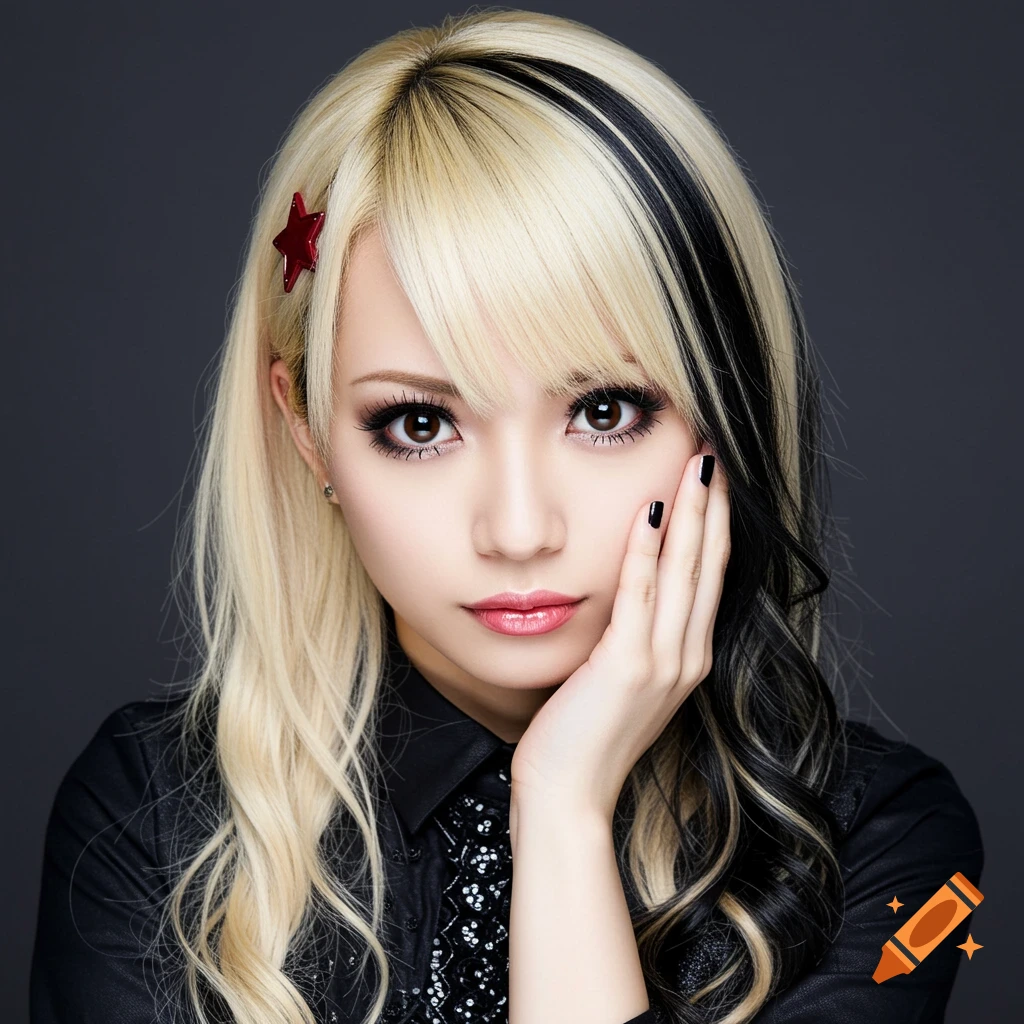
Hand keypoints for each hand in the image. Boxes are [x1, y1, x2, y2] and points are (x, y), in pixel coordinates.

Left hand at [509, 446, 729, 821]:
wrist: (570, 795)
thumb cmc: (586, 737)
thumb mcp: (624, 683)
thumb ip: (636, 640)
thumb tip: (631, 595)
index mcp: (689, 659)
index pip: (710, 578)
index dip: (714, 526)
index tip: (711, 481)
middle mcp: (687, 657)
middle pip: (708, 565)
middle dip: (711, 505)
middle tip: (712, 453)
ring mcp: (662, 662)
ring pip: (683, 572)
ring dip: (690, 512)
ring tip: (696, 464)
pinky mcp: (628, 666)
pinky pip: (639, 595)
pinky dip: (646, 550)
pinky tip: (649, 510)